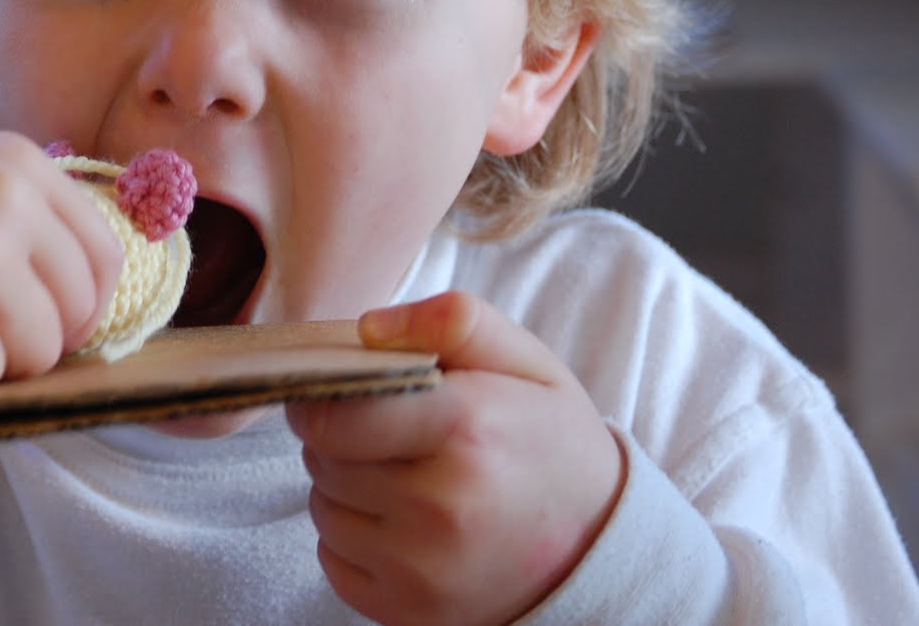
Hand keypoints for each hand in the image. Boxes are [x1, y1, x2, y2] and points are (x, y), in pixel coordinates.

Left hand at [286, 291, 624, 625]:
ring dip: (344, 489)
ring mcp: (422, 571)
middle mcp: (440, 508)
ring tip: (404, 478)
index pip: (335, 416)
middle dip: (340, 438)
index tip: (339, 392)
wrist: (597, 548)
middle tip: (389, 434)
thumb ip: (452, 322)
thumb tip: (368, 329)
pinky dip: (353, 538)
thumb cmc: (548, 442)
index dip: (322, 397)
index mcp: (466, 431)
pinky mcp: (407, 613)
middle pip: (322, 459)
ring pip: (322, 509)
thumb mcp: (525, 362)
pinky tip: (403, 525)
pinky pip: (331, 559)